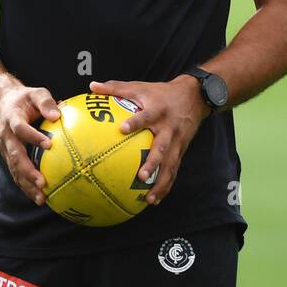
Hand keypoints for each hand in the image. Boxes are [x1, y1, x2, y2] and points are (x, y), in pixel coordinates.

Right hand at [0, 83, 61, 206]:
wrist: (2, 103)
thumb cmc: (25, 99)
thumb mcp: (36, 93)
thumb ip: (46, 102)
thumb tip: (58, 114)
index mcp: (12, 119)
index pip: (21, 129)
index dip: (33, 137)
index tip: (49, 145)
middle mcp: (6, 136)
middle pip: (15, 156)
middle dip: (28, 171)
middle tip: (42, 182)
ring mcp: (6, 148)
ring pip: (14, 169)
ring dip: (26, 185)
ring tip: (41, 198)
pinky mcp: (8, 157)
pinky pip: (16, 173)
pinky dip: (26, 187)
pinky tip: (39, 198)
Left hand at [89, 76, 208, 205]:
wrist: (194, 96)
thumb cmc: (161, 92)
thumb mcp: (140, 87)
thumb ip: (116, 88)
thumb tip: (92, 87)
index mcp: (158, 111)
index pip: (146, 116)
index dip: (135, 122)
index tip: (122, 129)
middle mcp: (169, 128)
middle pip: (162, 147)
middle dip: (153, 162)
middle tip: (142, 175)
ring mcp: (177, 141)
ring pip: (170, 164)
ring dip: (161, 182)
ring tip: (149, 198)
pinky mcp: (181, 151)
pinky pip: (174, 170)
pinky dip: (166, 185)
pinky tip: (155, 199)